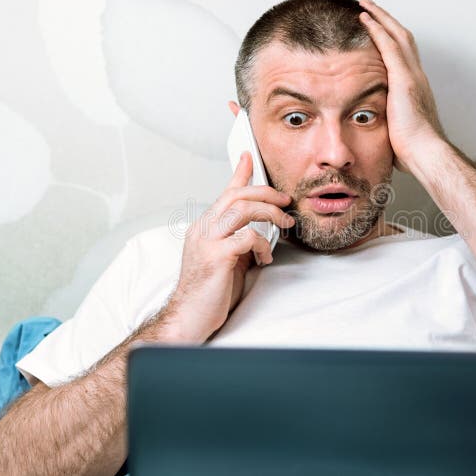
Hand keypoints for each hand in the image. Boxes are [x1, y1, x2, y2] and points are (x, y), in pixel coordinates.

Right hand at [164, 152, 294, 339]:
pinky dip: (263, 245)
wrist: (189, 318)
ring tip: (284, 226)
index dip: (239, 173)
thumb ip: (238, 241)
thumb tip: (261, 232)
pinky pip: (247, 237)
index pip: (224, 192)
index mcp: (205, 227)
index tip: (249, 156)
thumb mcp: (227, 260)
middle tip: (286, 202)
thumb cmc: (209, 292)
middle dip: (267, 194)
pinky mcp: (215, 257)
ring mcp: (207, 241)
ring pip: (242, 209)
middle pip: (237, 195)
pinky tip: (264, 259)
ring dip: (270, 214)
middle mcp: (203, 229)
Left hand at [358, 0, 446, 172]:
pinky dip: (378, 30)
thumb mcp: (397, 133)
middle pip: (404, 38)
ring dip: (381, 18)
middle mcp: (418, 77)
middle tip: (370, 8)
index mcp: (416, 89)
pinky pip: (390, 46)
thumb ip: (387, 126)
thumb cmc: (412, 152)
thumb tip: (374, 135)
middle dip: (387, 21)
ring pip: (398, 35)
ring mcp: (413, 76)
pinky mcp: (404, 79)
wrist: (425, 154)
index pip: (404, 57)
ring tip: (365, 5)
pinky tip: (365, 19)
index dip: (391, 41)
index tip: (378, 31)